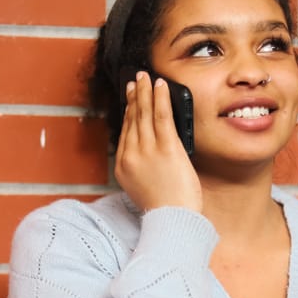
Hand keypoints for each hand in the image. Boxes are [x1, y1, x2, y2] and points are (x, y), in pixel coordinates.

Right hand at [115, 72, 201, 212]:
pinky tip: (160, 86)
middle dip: (134, 97)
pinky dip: (160, 99)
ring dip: (145, 92)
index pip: (126, 133)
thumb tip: (151, 154)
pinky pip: (161, 117)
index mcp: (123, 167)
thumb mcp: (144, 189)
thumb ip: (143, 170)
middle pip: (132, 120)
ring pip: (144, 114)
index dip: (129, 113)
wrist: (174, 220)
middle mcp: (131, 156)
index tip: (131, 100)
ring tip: (146, 77)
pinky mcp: (167, 149)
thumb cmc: (166, 210)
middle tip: (135, 81)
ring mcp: (147, 151)